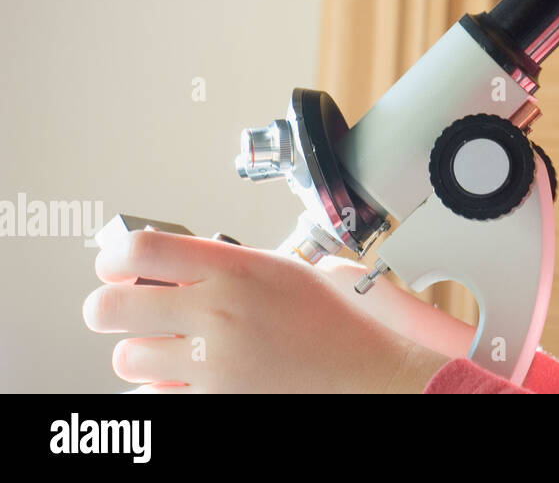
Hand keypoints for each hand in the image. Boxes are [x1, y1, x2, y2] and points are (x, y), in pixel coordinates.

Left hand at [84, 229, 449, 392]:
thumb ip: (222, 263)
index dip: (113, 257)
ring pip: (127, 358)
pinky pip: (154, 396)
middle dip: (107, 307)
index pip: (139, 249)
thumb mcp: (280, 269)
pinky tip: (193, 375)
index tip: (115, 266)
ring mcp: (211, 363)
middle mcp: (216, 313)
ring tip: (171, 348)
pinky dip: (165, 388)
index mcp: (233, 270)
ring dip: (142, 353)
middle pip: (108, 307)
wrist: (359, 373)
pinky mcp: (211, 401)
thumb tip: (163, 262)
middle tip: (120, 307)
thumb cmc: (328, 321)